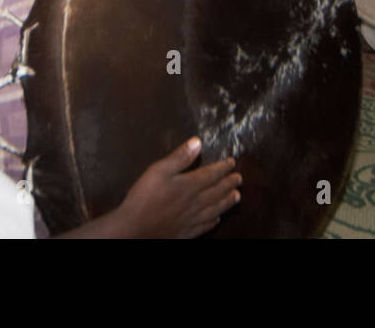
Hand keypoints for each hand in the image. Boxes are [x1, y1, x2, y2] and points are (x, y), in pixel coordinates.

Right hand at [111, 137, 241, 237]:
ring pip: (215, 209)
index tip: (232, 163)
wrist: (135, 228)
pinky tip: (217, 219)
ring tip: (237, 196)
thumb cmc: (144, 197)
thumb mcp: (159, 170)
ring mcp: (192, 219)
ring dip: (227, 202)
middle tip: (239, 179)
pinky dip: (214, 221)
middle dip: (229, 183)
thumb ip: (179, 157)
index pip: (212, 175)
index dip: (223, 168)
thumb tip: (197, 142)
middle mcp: (195, 203)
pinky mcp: (186, 232)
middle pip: (217, 192)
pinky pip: (205, 226)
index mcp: (189, 185)